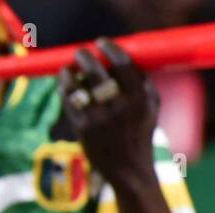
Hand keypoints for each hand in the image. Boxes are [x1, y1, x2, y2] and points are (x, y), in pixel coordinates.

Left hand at [58, 38, 159, 189]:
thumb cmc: (140, 133)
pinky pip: (70, 104)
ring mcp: (99, 119)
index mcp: (140, 98)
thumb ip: (142, 83)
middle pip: (98, 73)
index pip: (123, 65)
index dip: (110, 50)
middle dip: (86, 59)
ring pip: (78, 89)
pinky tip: (63, 85)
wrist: (129, 168)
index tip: (101, 42)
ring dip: (69, 75)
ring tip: (66, 69)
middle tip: (80, 52)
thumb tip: (121, 59)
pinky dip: (65, 91)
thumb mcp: (151, 107)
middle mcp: (119, 107)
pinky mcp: (83, 129)